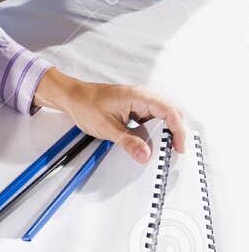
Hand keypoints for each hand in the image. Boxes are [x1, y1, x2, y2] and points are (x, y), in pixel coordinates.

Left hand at [35, 68, 186, 163]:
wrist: (72, 97)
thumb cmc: (86, 105)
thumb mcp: (107, 128)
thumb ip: (128, 142)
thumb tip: (145, 155)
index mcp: (139, 96)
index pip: (169, 112)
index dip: (178, 130)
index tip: (179, 147)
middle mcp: (143, 97)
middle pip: (170, 114)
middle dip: (174, 133)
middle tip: (173, 152)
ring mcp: (139, 103)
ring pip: (161, 117)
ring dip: (164, 133)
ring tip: (162, 150)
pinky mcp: (134, 109)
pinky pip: (150, 120)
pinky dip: (153, 132)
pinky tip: (149, 144)